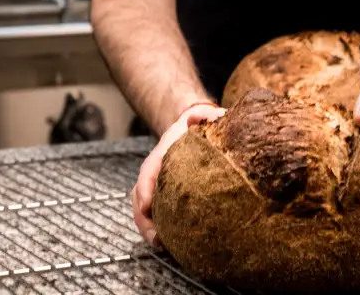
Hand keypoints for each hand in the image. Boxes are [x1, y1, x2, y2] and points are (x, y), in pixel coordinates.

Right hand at [131, 101, 226, 245]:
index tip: (147, 204)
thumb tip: (219, 117)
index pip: (149, 170)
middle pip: (140, 195)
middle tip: (155, 237)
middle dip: (143, 217)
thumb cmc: (195, 127)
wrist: (189, 129)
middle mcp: (154, 170)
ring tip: (159, 244)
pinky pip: (153, 213)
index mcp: (162, 153)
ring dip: (147, 226)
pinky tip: (167, 242)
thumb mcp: (200, 118)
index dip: (145, 188)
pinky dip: (156, 228)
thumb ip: (206, 116)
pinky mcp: (162, 195)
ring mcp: (156, 184)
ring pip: (143, 208)